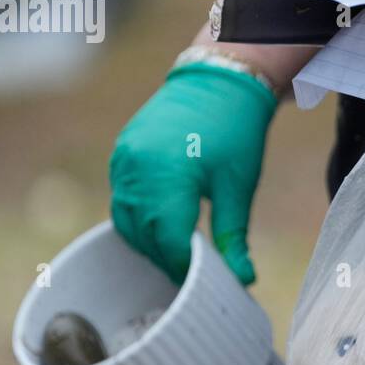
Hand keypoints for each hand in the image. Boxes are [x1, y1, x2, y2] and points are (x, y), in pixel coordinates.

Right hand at [109, 63, 276, 284]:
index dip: (183, 266)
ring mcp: (124, 160)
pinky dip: (138, 220)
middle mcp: (137, 169)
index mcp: (169, 176)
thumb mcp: (238, 187)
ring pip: (127, 220)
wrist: (217, 81)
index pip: (168, 240)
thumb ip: (234, 236)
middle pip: (144, 234)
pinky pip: (122, 200)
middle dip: (166, 259)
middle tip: (190, 277)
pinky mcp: (121, 154)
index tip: (200, 283)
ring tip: (178, 256)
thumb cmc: (235, 131)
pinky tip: (162, 229)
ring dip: (149, 242)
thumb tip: (243, 279)